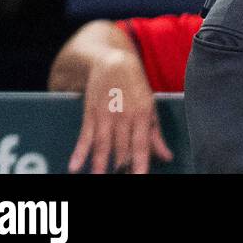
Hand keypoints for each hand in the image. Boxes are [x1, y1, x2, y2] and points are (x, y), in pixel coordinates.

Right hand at [68, 49, 172, 173]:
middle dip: (120, 167)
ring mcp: (106, 115)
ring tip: (98, 179)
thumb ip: (156, 134)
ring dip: (99, 164)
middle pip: (121, 148)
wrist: (114, 62)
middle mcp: (124, 116)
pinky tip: (74, 166)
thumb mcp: (150, 107)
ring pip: (103, 145)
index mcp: (142, 115)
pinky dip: (79, 151)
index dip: (140, 164)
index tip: (139, 178)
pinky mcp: (90, 114)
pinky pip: (85, 136)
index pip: (141, 145)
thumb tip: (168, 157)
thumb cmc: (136, 87)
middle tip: (118, 179)